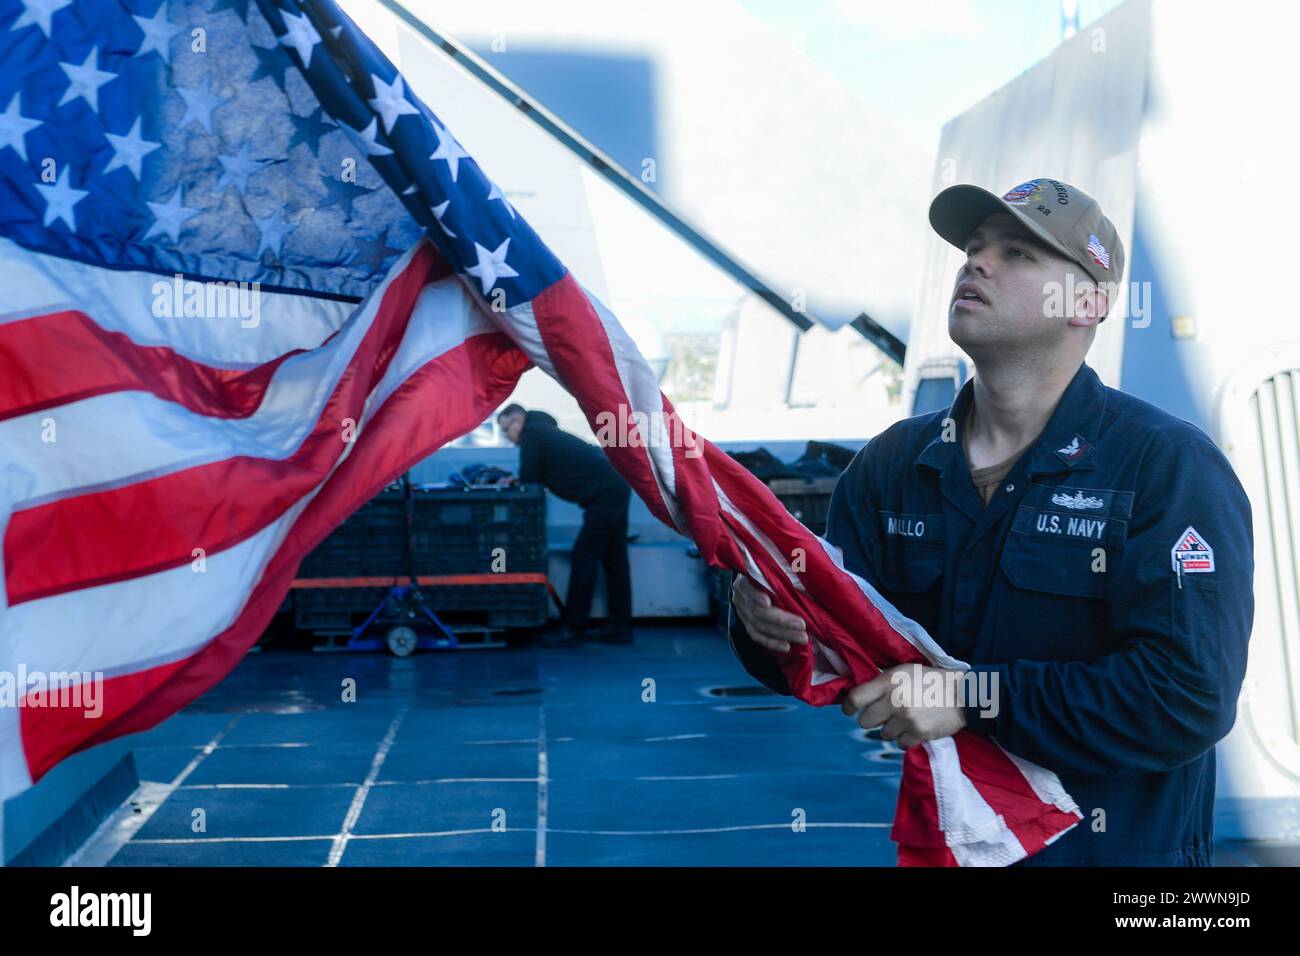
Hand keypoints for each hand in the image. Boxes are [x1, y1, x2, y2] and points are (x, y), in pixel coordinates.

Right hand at [729, 575, 808, 652]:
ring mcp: (742, 612)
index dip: (756, 595)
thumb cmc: (773, 570)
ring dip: (782, 634)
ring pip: (760, 626)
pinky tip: (786, 646)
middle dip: (781, 620)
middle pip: (758, 612)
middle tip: (802, 625)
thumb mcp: (776, 566)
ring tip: (802, 637)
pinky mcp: (746, 623)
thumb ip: (788, 568)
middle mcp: (740, 596)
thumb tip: (804, 567)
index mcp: (745, 578)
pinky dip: (772, 642)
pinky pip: (757, 636)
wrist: (758, 579)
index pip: (748, 588)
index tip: (768, 601)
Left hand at [840, 663, 967, 749]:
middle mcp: (894, 700)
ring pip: (883, 734)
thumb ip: (883, 681)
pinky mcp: (919, 733)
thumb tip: (860, 693)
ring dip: (891, 730)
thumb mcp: (904, 670)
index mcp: (888, 681)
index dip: (848, 707)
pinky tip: (914, 729)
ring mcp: (906, 719)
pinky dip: (905, 739)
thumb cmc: (931, 680)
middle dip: (872, 719)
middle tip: (883, 715)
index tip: (849, 711)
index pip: (855, 698)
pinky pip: (900, 744)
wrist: (963, 694)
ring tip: (905, 720)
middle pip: (865, 721)